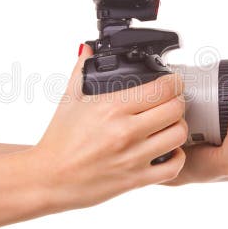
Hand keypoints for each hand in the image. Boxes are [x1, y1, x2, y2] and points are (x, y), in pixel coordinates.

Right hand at [33, 44, 187, 208]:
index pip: (163, 88)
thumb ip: (81, 70)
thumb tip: (86, 49)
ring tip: (168, 125)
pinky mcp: (135, 179)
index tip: (171, 82)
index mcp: (112, 107)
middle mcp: (125, 131)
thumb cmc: (58, 140)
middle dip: (178, 102)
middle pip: (176, 109)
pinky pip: (172, 167)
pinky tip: (167, 150)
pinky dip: (176, 156)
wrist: (49, 178)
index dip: (173, 82)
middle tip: (171, 102)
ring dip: (178, 127)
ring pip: (178, 135)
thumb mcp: (69, 99)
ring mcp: (132, 157)